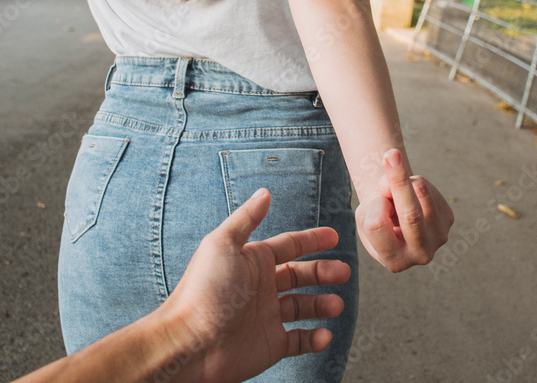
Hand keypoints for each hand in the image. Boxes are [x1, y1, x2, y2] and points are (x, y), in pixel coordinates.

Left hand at [166, 187, 350, 382]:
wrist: (191, 343)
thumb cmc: (204, 291)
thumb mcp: (223, 244)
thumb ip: (247, 218)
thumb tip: (264, 192)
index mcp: (253, 261)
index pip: (289, 246)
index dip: (311, 240)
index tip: (334, 236)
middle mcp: (262, 287)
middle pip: (300, 275)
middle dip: (323, 272)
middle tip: (344, 271)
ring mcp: (266, 316)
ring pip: (303, 307)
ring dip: (322, 304)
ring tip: (337, 304)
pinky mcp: (270, 345)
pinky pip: (299, 341)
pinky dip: (315, 338)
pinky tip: (324, 334)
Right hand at [355, 149, 453, 272]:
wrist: (395, 220)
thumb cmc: (375, 217)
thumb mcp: (366, 213)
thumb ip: (379, 201)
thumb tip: (406, 174)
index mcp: (394, 261)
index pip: (378, 226)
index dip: (374, 207)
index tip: (373, 197)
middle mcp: (421, 254)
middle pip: (411, 215)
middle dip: (399, 182)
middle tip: (391, 154)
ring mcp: (439, 237)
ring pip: (419, 191)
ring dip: (401, 182)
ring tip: (395, 195)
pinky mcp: (448, 218)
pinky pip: (427, 187)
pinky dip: (413, 184)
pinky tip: (411, 197)